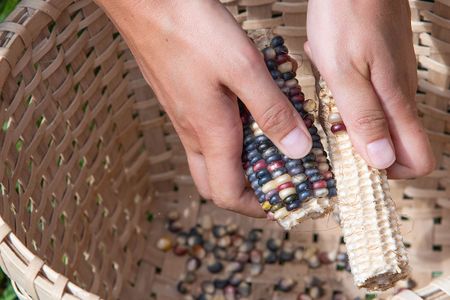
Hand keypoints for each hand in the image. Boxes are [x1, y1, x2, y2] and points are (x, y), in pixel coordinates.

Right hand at [95, 0, 312, 216]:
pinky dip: (228, 138)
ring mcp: (183, 117)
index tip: (281, 204)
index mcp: (209, 133)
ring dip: (238, 164)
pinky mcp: (180, 100)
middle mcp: (192, 132)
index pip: (227, 194)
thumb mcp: (244, 68)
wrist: (146, 4)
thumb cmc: (190, 30)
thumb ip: (272, 111)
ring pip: (210, 159)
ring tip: (269, 147)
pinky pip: (204, 134)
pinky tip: (247, 113)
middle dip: (245, 192)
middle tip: (274, 182)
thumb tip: (297, 149)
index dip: (256, 208)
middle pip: (214, 183)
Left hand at [306, 0, 434, 177]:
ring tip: (329, 101)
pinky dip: (348, 96)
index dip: (390, 172)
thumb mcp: (343, 72)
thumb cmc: (345, 16)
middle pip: (398, 144)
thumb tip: (382, 160)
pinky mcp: (382, 67)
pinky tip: (331, 79)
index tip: (356, 167)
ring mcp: (393, 80)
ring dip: (353, 121)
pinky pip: (370, 95)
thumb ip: (364, 117)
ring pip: (381, 119)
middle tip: (333, 134)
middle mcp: (401, 96)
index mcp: (396, 103)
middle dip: (365, 149)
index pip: (417, 159)